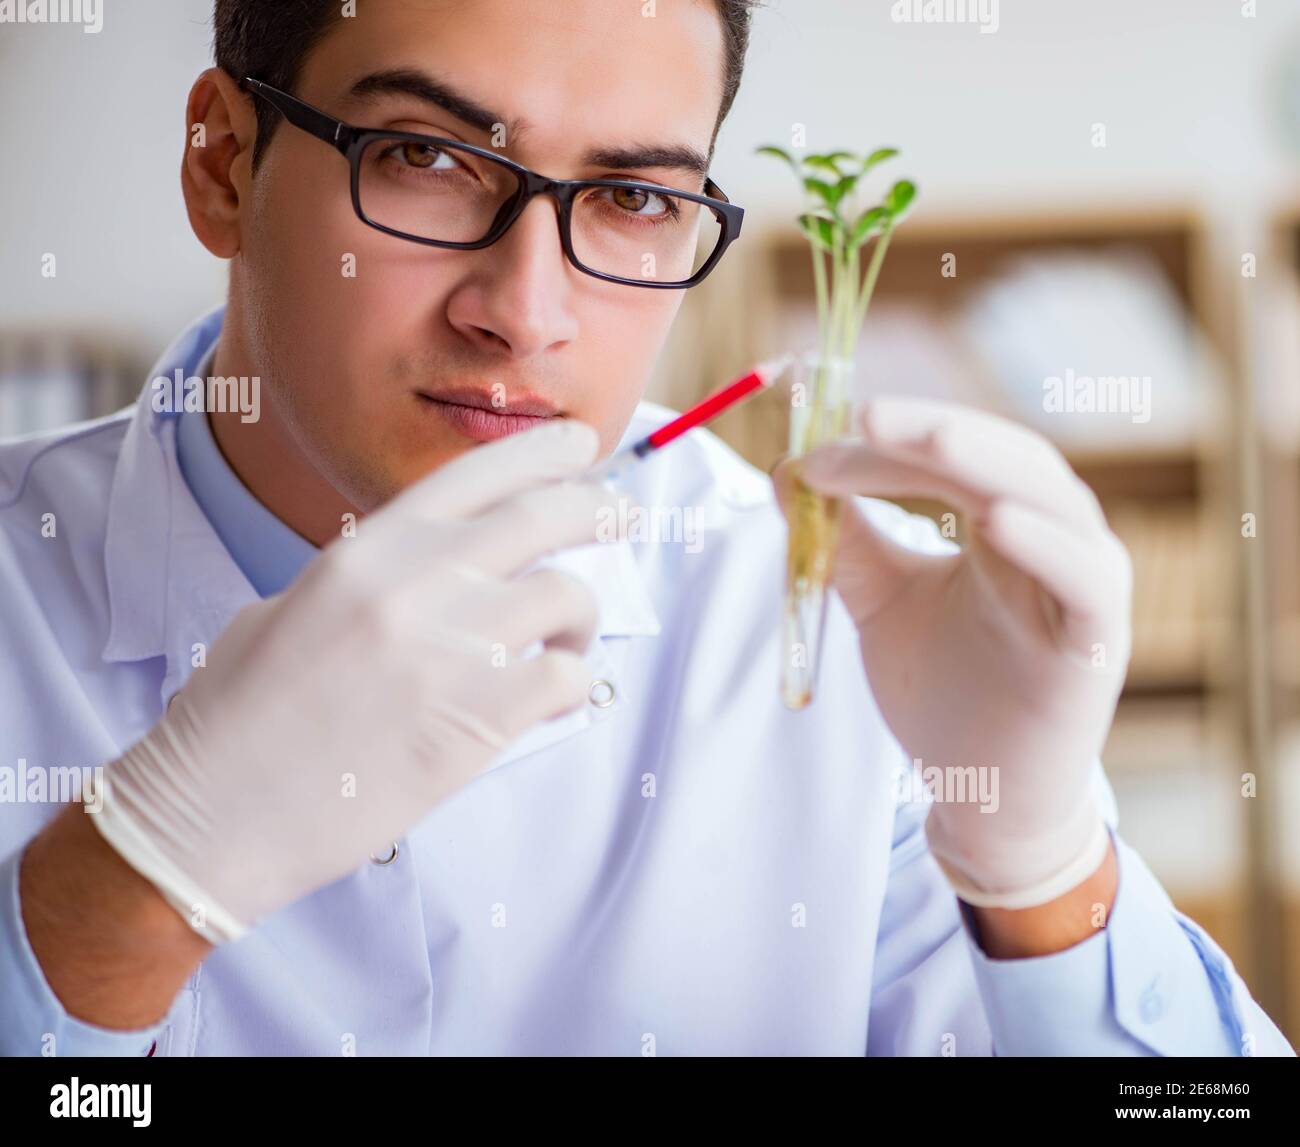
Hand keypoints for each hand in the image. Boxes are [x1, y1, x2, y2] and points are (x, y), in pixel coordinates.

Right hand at [92, 419, 621, 942]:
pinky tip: (552, 695)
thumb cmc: (237, 719)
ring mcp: (451, 651)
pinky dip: (572, 683)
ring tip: (564, 641)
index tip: (578, 448)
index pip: (476, 476)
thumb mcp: (289, 612)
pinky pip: (566, 678)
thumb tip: (432, 574)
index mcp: (366, 553)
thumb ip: (368, 581)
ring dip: (579, 617)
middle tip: (621, 517)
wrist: (216, 814)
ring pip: (567, 596)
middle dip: (597, 509)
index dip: (539, 454)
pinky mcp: (478, 721)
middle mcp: (415, 586)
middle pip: (543, 517)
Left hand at [773, 398, 1131, 908]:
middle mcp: (1049, 542)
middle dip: (937, 432)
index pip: (955, 457)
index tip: (818, 448)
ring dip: (992, 465)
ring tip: (931, 440)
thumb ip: (846, 542)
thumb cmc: (943, 691)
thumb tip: (786, 471)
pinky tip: (999, 522)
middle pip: (1007, 460)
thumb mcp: (881, 604)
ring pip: (1056, 502)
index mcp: (1001, 524)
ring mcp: (1079, 592)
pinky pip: (1087, 584)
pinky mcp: (1096, 647)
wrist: (982, 794)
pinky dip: (1050, 547)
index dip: (892, 444)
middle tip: (866, 416)